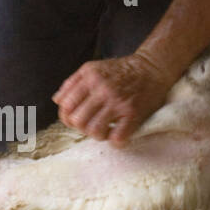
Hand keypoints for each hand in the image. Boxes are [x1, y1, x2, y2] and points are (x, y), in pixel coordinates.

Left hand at [53, 53, 170, 145]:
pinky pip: (117, 137)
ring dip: (96, 135)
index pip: (66, 105)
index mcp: (90, 77)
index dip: (66, 116)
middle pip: (77, 121)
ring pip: (94, 131)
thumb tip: (57, 100)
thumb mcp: (93, 68)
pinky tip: (116, 134)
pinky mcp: (133, 114)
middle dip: (80, 127)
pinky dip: (115, 141)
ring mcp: (118, 102)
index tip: (74, 118)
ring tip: (103, 131)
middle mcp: (103, 89)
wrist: (152, 68)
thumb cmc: (120, 71)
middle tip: (89, 125)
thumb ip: (73, 82)